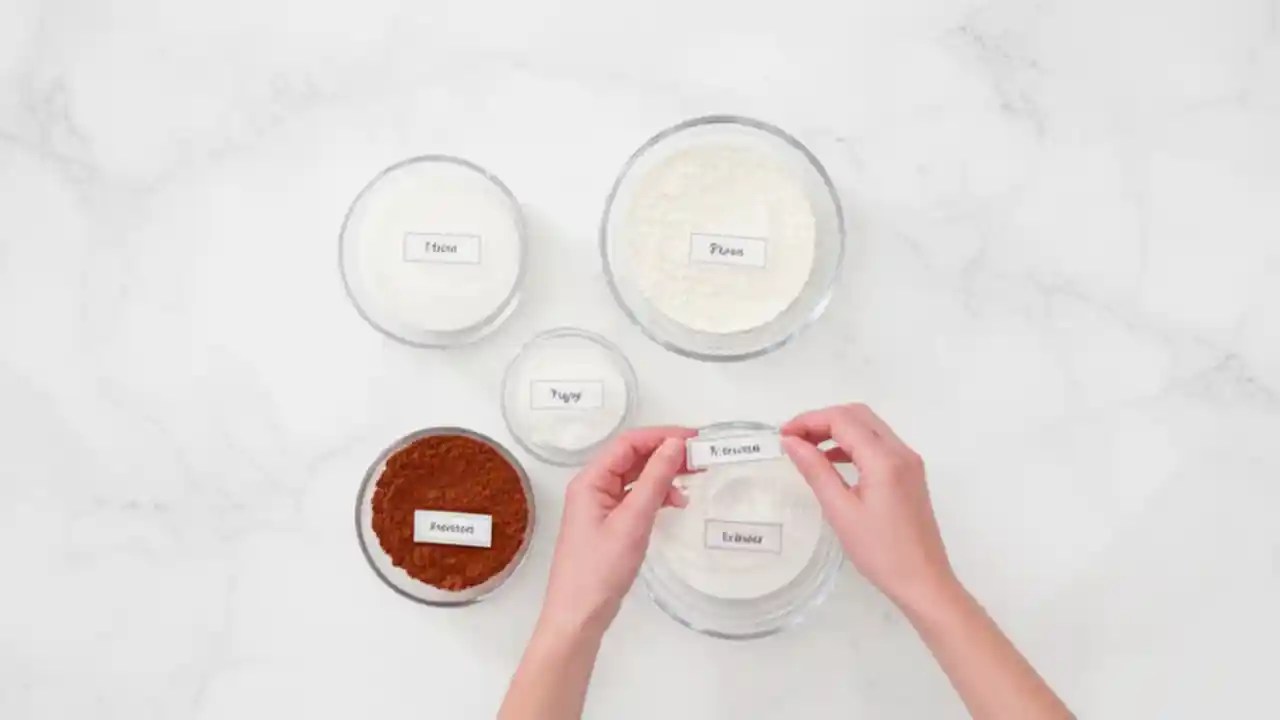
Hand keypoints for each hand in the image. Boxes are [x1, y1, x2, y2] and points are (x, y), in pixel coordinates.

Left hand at [540, 427, 693, 636]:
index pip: (628, 443)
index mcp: (590, 481)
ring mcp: (600, 507)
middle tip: (701, 456)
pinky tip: (675, 502)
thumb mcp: (633, 521)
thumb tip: (675, 445)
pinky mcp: (609, 525)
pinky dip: (656, 495)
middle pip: (632, 457)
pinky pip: (635, 498)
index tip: (694, 438)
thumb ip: (654, 480)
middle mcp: (592, 488)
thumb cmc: (599, 571)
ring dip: (663, 474)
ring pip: (635, 477)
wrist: (578, 616)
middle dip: (666, 453)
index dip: (662, 435)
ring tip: (693, 479)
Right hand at [781, 404, 955, 610]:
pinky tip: (832, 462)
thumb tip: (792, 442)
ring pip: (869, 427)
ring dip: (837, 430)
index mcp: (885, 460)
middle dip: (822, 420)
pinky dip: (853, 444)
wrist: (924, 582)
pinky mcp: (910, 474)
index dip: (809, 421)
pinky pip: (878, 445)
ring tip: (807, 449)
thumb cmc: (880, 552)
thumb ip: (816, 471)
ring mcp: (909, 462)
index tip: (783, 436)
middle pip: (858, 416)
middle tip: (793, 439)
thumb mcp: (841, 512)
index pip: (842, 420)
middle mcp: (901, 452)